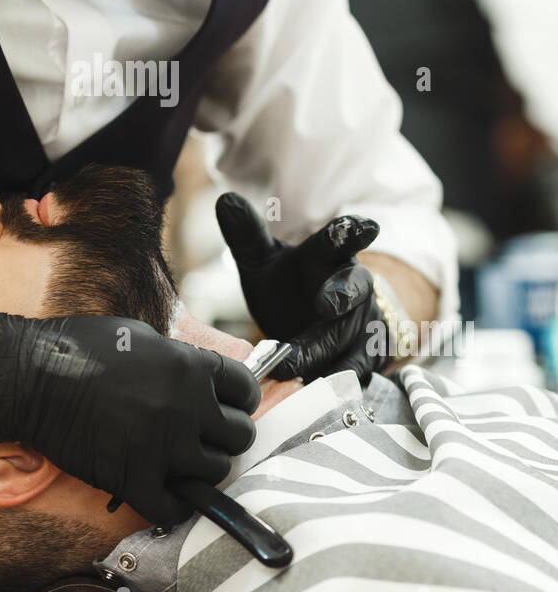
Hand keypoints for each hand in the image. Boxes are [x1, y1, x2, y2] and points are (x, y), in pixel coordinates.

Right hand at [0, 310, 260, 526]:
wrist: (33, 377)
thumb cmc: (81, 348)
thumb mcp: (142, 336)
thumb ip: (179, 359)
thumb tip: (203, 377)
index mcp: (191, 366)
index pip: (246, 389)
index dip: (240, 402)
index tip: (229, 410)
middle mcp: (187, 405)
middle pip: (239, 435)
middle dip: (224, 438)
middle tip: (203, 440)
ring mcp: (164, 444)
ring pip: (216, 471)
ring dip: (201, 470)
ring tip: (180, 465)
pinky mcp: (136, 477)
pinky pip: (176, 508)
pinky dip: (172, 506)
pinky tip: (161, 494)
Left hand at [215, 193, 384, 383]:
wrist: (314, 326)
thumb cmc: (289, 288)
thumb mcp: (264, 262)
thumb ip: (246, 236)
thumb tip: (225, 199)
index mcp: (329, 256)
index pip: (342, 238)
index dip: (353, 231)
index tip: (364, 226)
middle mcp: (355, 287)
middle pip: (356, 287)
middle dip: (343, 294)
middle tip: (326, 303)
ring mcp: (364, 325)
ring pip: (352, 337)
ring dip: (325, 352)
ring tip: (293, 365)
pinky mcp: (366, 360)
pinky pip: (355, 373)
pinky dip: (336, 384)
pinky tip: (315, 392)